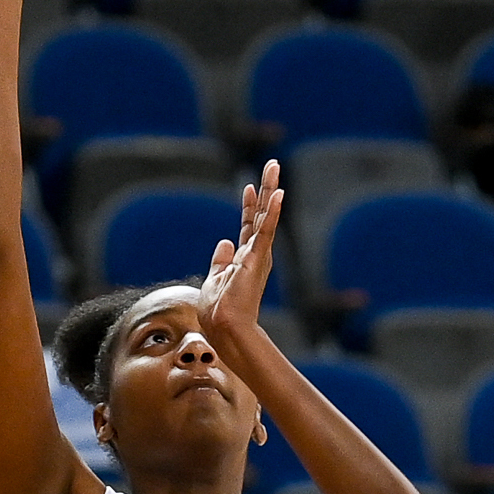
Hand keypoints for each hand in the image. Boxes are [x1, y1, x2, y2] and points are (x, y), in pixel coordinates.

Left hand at [197, 160, 283, 348]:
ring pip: (265, 216)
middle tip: (272, 165)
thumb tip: (224, 242)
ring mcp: (257, 255)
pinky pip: (265, 231)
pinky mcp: (256, 258)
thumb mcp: (215, 279)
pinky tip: (277, 194)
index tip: (248, 187)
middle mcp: (255, 254)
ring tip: (274, 167)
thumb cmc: (219, 311)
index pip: (247, 226)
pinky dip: (271, 212)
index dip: (248, 206)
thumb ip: (220, 261)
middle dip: (266, 189)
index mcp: (245, 259)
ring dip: (270, 190)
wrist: (224, 328)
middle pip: (261, 215)